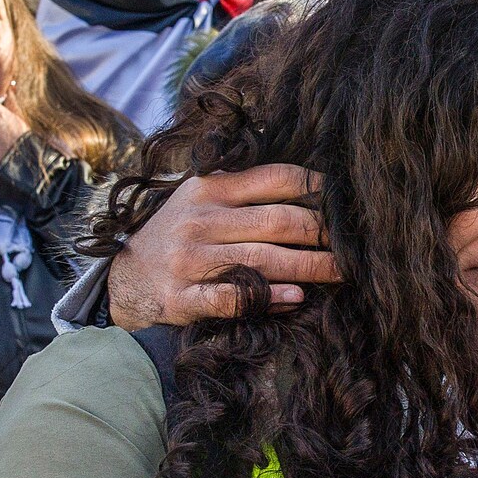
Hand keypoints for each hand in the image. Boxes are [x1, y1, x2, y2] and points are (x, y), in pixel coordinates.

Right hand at [107, 166, 340, 328]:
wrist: (124, 278)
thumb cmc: (176, 234)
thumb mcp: (200, 198)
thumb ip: (243, 187)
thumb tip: (306, 182)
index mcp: (209, 189)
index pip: (273, 178)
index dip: (314, 187)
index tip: (344, 199)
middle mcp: (200, 220)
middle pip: (276, 221)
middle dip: (321, 233)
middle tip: (353, 243)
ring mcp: (190, 260)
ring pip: (262, 260)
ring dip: (308, 268)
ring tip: (341, 271)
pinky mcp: (182, 297)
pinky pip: (232, 297)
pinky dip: (266, 298)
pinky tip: (295, 298)